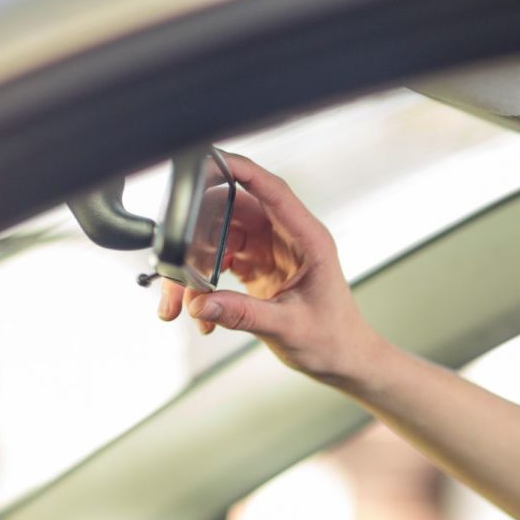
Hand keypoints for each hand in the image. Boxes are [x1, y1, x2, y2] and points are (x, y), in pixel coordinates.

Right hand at [157, 152, 384, 386]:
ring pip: (219, 238)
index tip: (209, 159)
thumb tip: (201, 304)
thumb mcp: (288, 328)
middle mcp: (287, 238)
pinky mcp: (257, 267)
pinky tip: (202, 310)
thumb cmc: (334, 339)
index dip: (241, 170)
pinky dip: (203, 283)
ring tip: (184, 302)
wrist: (343, 360)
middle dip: (198, 236)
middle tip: (176, 263)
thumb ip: (243, 314)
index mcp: (307, 239)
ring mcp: (270, 250)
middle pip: (233, 212)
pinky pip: (219, 261)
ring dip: (195, 267)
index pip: (273, 190)